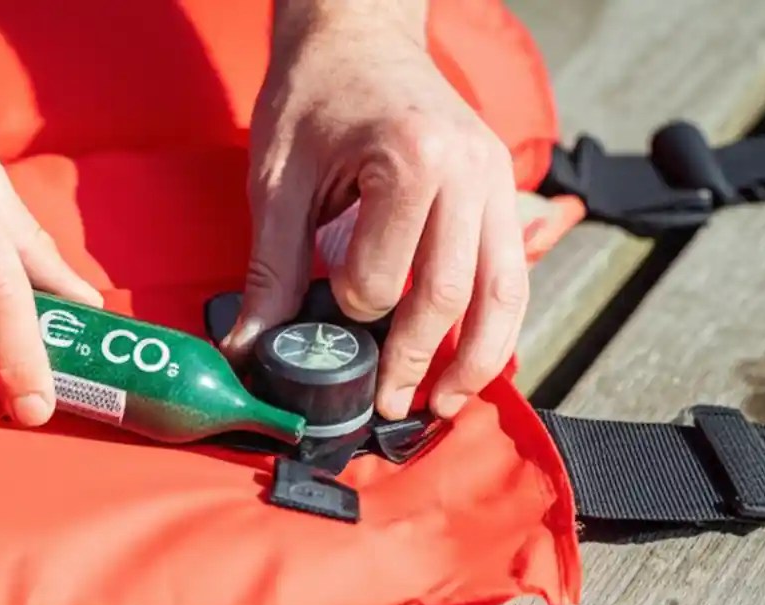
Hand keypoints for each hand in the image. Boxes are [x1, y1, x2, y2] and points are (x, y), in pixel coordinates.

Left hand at [222, 7, 527, 420]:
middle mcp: (466, 170)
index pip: (381, 278)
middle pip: (452, 296)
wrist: (358, 32)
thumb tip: (251, 347)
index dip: (348, 315)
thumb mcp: (278, 179)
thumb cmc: (314, 94)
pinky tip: (471, 359)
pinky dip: (496, 323)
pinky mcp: (504, 185)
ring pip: (503, 294)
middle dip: (416, 362)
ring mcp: (495, 177)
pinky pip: (513, 271)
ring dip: (477, 360)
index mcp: (408, 159)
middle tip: (390, 408)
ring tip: (444, 404)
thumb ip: (272, 269)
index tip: (323, 325)